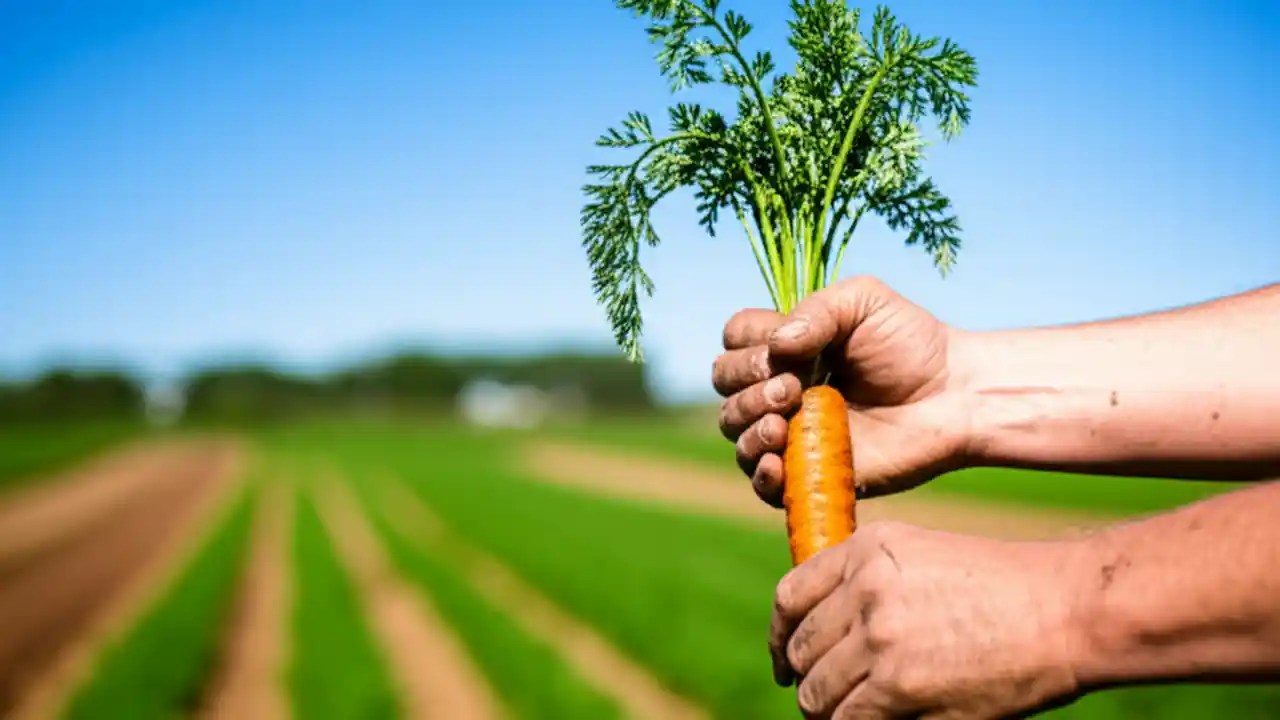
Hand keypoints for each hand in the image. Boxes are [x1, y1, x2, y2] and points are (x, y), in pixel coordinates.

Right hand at [712, 275, 969, 504]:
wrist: (955, 396)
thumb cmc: (910, 343)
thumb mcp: (864, 302)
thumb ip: (817, 310)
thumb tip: (777, 346)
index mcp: (786, 344)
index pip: (734, 338)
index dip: (746, 344)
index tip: (787, 349)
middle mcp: (780, 386)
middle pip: (726, 384)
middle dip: (747, 384)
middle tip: (794, 387)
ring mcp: (791, 432)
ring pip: (735, 431)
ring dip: (748, 424)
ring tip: (782, 423)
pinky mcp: (808, 474)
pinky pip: (762, 483)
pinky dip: (760, 472)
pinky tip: (777, 461)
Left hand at [770, 522, 1084, 718]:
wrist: (1063, 610)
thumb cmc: (1003, 587)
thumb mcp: (921, 554)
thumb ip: (866, 578)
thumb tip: (821, 624)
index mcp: (865, 549)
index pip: (790, 597)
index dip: (781, 635)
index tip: (786, 659)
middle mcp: (863, 589)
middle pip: (801, 649)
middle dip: (807, 677)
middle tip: (823, 696)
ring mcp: (879, 639)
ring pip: (817, 694)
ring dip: (826, 711)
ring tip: (848, 717)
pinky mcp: (898, 687)